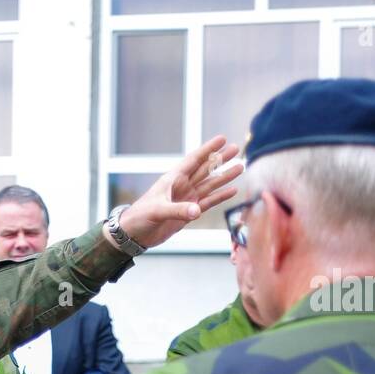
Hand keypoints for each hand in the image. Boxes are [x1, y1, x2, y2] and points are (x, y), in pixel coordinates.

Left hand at [119, 135, 242, 248]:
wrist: (134, 234)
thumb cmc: (140, 217)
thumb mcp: (157, 210)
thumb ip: (177, 210)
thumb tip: (197, 211)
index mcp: (172, 179)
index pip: (193, 160)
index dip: (207, 149)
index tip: (222, 139)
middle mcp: (182, 187)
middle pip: (205, 169)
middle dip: (221, 159)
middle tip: (236, 148)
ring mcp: (186, 199)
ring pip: (209, 185)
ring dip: (224, 177)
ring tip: (240, 168)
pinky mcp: (188, 213)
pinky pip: (208, 202)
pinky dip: (220, 197)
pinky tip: (232, 191)